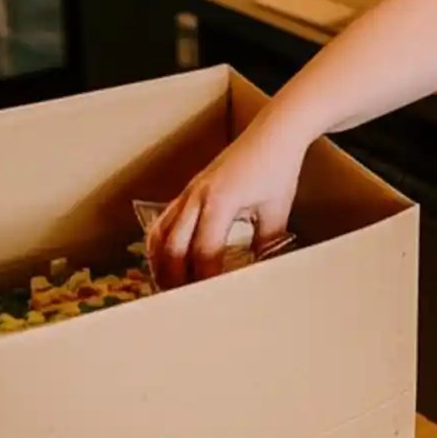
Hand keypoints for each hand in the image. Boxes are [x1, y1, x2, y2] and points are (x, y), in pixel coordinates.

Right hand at [147, 128, 305, 288]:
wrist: (274, 134)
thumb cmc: (277, 169)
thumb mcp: (276, 211)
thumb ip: (265, 243)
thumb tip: (257, 271)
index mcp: (221, 202)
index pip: (205, 252)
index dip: (206, 279)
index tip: (211, 298)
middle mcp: (198, 197)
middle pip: (174, 247)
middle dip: (176, 278)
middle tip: (182, 303)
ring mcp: (190, 192)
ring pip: (161, 233)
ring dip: (160, 262)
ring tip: (167, 287)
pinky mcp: (189, 190)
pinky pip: (163, 220)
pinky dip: (159, 243)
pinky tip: (163, 259)